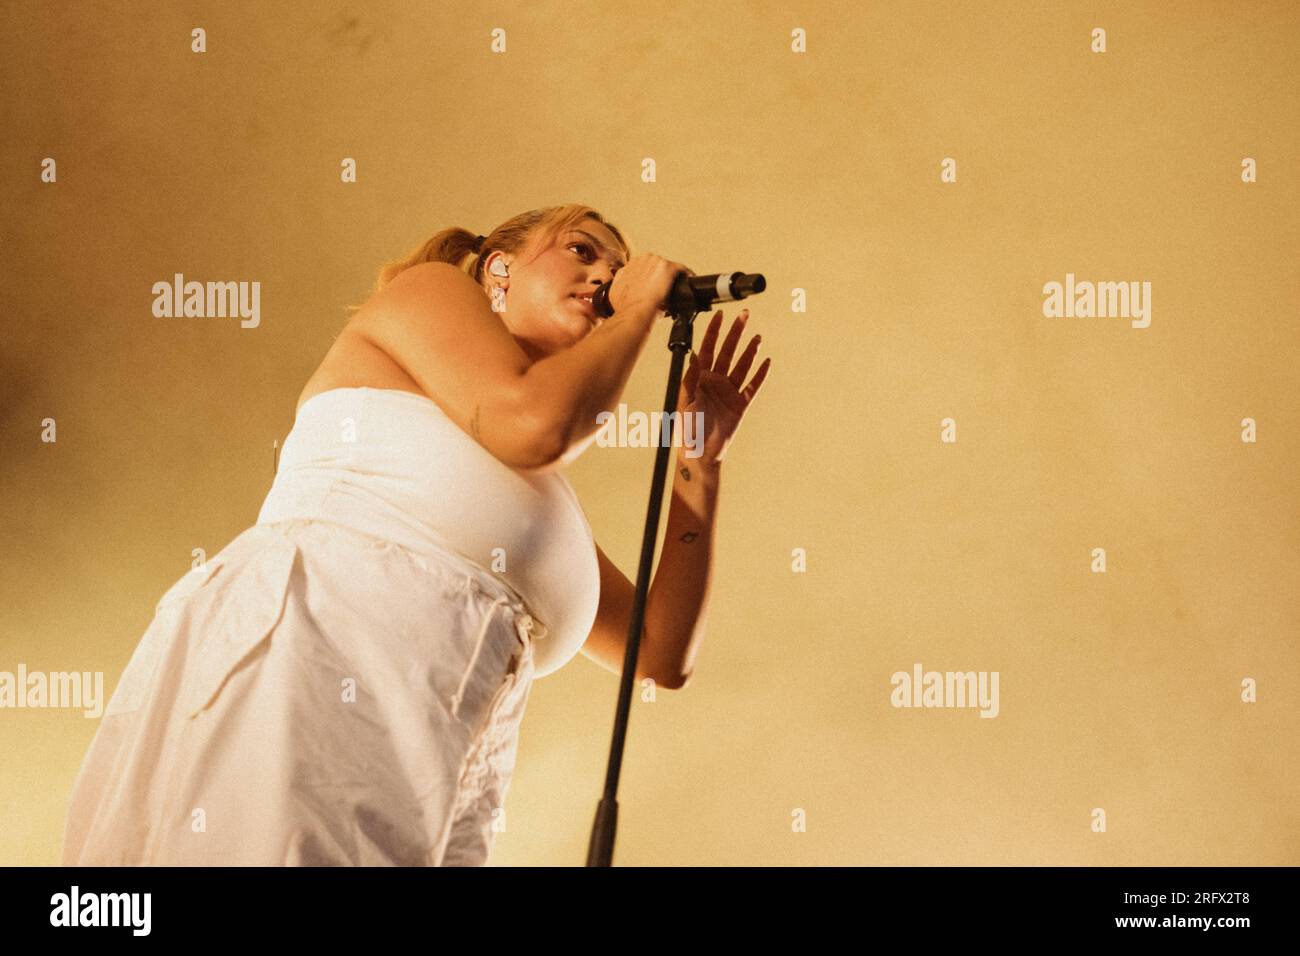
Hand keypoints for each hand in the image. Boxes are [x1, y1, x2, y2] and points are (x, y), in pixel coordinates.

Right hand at [608, 253, 693, 317]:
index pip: (647, 268)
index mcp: (631, 264)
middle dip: (663, 277)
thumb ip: (625, 285)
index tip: (657, 285)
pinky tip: (690, 282)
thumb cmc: (625, 308)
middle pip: (659, 267)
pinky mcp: (668, 268)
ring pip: (670, 268)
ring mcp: (656, 262)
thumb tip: (630, 289)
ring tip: (680, 288)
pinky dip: (687, 275)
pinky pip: (682, 270)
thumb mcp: (617, 292)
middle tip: (668, 290)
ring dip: (675, 277)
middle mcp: (642, 260)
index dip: (653, 278)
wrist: (632, 314)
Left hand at [676, 308, 770, 466]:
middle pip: (728, 352)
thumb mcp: (685, 402)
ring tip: (756, 336)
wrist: (700, 453)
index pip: (707, 348)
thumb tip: (694, 356)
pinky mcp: (740, 405)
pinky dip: (760, 375)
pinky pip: (753, 386)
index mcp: (700, 378)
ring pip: (742, 366)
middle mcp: (715, 381)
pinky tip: (766, 362)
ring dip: (749, 351)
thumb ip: (690, 379)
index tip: (720, 315)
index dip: (714, 331)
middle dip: (735, 333)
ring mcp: (729, 392)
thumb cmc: (687, 429)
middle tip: (744, 316)